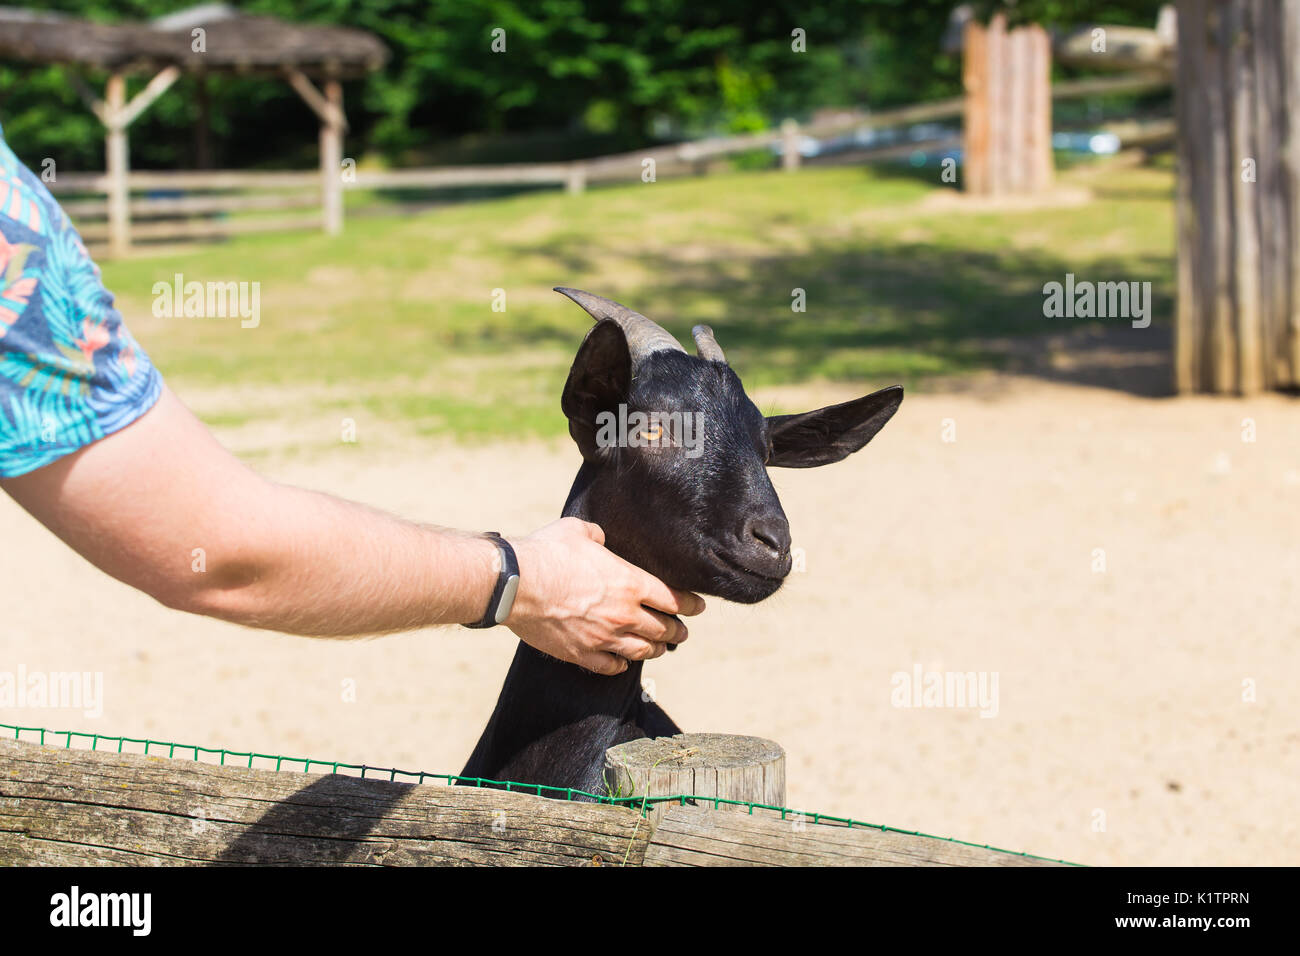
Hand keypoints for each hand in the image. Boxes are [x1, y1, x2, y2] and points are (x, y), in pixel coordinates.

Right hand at [504, 517, 703, 674]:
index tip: (698, 608)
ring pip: (642, 651)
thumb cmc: (547, 553)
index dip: (689, 605)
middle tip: (682, 632)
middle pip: (663, 629)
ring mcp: (604, 638)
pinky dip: (622, 665)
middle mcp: (623, 614)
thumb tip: (599, 538)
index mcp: (630, 583)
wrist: (516, 584)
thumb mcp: (577, 531)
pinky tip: (623, 662)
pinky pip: (611, 666)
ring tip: (660, 649)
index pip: (672, 599)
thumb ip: (596, 536)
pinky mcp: (582, 654)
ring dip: (655, 650)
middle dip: (677, 631)